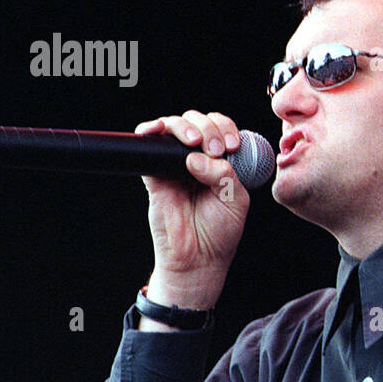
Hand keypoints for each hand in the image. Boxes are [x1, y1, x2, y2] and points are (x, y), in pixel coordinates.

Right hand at [135, 110, 250, 308]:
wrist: (198, 259)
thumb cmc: (220, 231)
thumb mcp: (234, 199)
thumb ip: (223, 174)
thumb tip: (195, 157)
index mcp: (221, 162)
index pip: (222, 129)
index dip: (226, 129)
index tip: (232, 146)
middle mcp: (198, 159)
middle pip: (198, 122)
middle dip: (208, 128)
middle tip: (216, 148)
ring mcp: (175, 166)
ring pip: (174, 128)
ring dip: (184, 126)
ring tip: (194, 143)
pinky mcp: (155, 175)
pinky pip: (148, 147)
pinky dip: (150, 131)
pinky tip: (156, 131)